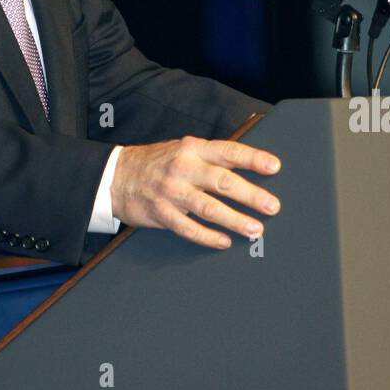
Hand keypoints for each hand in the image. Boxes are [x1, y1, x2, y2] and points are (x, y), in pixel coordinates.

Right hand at [110, 135, 280, 248]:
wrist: (116, 176)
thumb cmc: (158, 163)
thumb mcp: (183, 149)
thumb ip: (211, 157)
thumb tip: (247, 168)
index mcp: (192, 148)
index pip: (228, 151)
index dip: (252, 158)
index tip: (274, 166)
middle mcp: (183, 168)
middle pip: (222, 182)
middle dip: (251, 195)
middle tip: (272, 206)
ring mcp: (171, 192)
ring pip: (208, 208)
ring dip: (234, 220)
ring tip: (254, 229)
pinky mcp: (161, 213)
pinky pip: (188, 228)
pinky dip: (208, 237)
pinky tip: (223, 241)